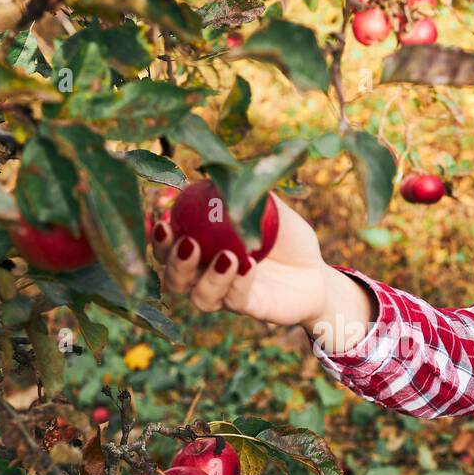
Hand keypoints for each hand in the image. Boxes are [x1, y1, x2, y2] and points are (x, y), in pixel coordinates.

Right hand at [149, 194, 330, 327]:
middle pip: (172, 278)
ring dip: (207, 277)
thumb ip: (243, 190)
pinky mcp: (248, 310)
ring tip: (227, 256)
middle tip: (187, 242)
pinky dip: (238, 283)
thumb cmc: (286, 237)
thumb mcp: (268, 208)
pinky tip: (248, 265)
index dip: (157, 239)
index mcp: (201, 249)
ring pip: (199, 297)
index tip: (162, 221)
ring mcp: (225, 296)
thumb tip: (222, 164)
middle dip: (173, 262)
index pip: (168, 247)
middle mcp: (205, 277)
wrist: (315, 272)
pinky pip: (235, 300)